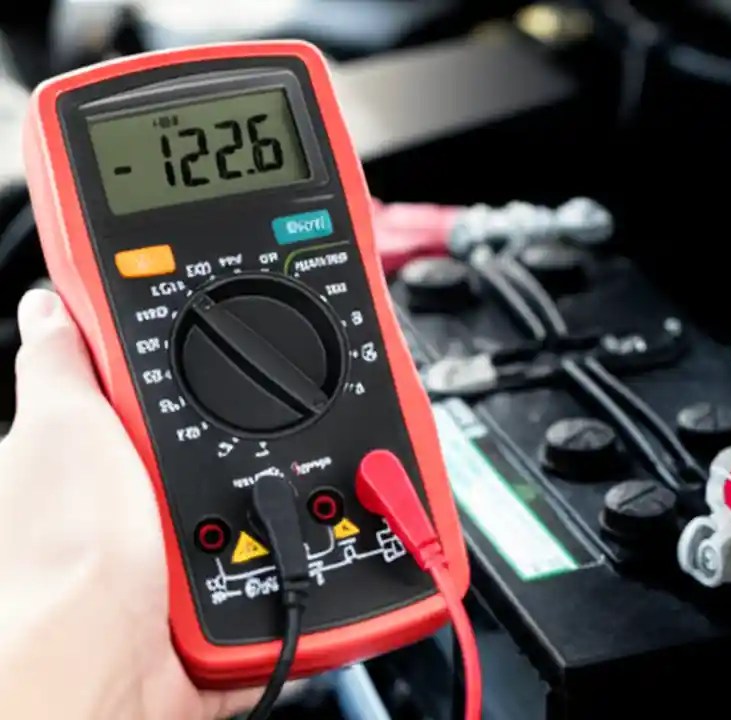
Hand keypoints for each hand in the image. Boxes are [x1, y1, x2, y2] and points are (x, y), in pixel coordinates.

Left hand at [0, 289, 258, 719]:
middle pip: (217, 462)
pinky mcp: (212, 626)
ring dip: (284, 520)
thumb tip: (46, 305)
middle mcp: (130, 522)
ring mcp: (172, 576)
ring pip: (255, 527)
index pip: (157, 403)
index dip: (199, 377)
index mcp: (94, 466)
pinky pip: (275, 593)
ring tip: (294, 505)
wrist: (96, 670)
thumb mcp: (62, 427)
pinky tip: (303, 560)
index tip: (239, 362)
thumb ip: (62, 363)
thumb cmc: (63, 556)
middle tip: (280, 432)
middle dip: (254, 450)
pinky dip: (295, 582)